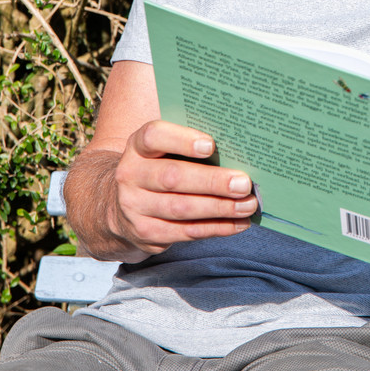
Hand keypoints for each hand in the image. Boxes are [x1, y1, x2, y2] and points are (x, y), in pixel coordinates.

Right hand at [102, 119, 259, 257]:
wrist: (121, 204)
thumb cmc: (158, 167)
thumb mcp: (163, 150)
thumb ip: (190, 145)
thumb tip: (239, 149)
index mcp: (137, 146)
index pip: (154, 137)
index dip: (182, 140)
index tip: (211, 145)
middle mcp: (131, 175)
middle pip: (172, 178)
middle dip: (212, 182)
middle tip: (244, 183)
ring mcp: (135, 207)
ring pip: (181, 208)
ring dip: (220, 208)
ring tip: (248, 205)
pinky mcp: (146, 233)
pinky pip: (186, 231)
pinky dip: (217, 227)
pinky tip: (239, 222)